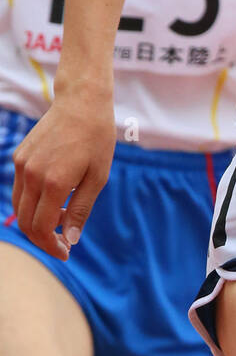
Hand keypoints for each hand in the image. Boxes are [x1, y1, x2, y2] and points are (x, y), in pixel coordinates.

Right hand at [11, 92, 116, 259]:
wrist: (82, 102)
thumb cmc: (97, 139)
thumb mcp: (98, 177)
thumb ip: (81, 210)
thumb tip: (70, 239)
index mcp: (54, 182)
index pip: (42, 228)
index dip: (52, 246)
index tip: (66, 253)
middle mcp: (32, 174)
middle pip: (25, 222)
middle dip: (42, 239)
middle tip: (62, 244)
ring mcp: (22, 164)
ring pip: (18, 207)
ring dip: (35, 222)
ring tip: (59, 222)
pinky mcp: (19, 156)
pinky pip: (19, 190)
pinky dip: (31, 204)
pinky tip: (53, 201)